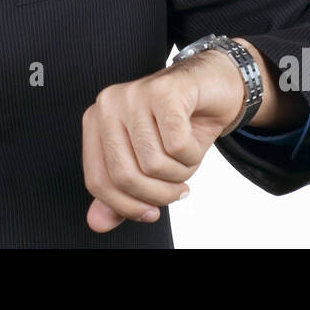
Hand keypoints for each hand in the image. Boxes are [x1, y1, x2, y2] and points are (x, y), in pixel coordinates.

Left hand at [81, 44, 246, 232]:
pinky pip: (177, 145)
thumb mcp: (147, 164)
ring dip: (179, 173)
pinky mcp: (165, 90)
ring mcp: (135, 94)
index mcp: (96, 121)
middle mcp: (108, 104)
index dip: (126, 206)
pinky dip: (192, 155)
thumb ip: (121, 193)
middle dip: (157, 193)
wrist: (213, 87)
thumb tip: (97, 223)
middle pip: (124, 175)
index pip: (98, 181)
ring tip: (185, 158)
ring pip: (153, 163)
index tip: (150, 212)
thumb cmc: (178, 125)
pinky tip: (194, 141)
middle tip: (177, 189)